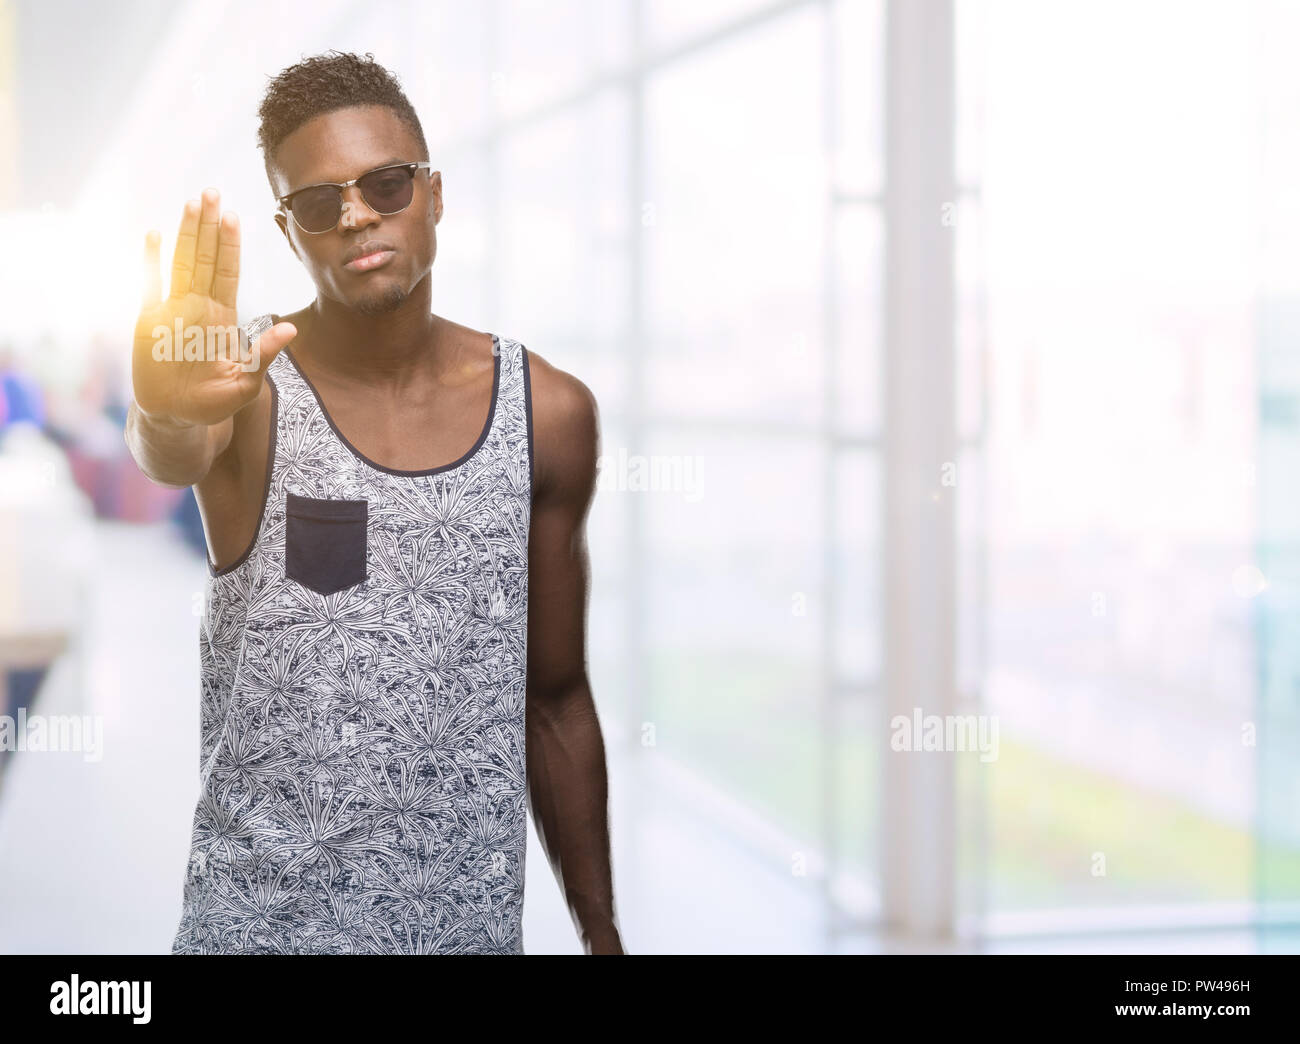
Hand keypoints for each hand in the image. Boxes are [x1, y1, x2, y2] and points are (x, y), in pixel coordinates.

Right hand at [133, 188, 295, 426]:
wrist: (175, 417)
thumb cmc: (212, 403)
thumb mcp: (246, 384)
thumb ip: (263, 355)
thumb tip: (291, 329)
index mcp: (222, 317)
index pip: (228, 273)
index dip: (230, 245)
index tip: (234, 216)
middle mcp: (199, 306)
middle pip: (205, 257)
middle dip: (209, 226)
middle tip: (213, 191)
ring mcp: (173, 310)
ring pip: (181, 262)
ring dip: (186, 232)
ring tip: (192, 201)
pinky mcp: (149, 321)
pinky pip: (150, 285)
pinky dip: (151, 261)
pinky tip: (154, 234)